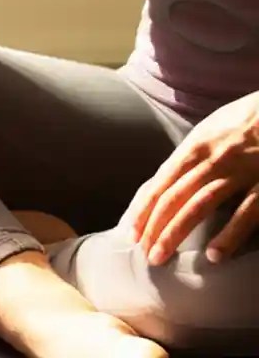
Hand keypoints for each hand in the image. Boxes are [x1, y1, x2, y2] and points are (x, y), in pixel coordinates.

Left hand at [124, 92, 258, 264]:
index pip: (161, 183)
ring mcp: (239, 171)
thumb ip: (189, 158)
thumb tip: (163, 184)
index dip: (144, 209)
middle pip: (173, 197)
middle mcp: (212, 159)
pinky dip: (228, 235)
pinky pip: (245, 213)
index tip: (131, 233)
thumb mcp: (211, 132)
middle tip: (144, 253)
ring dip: (176, 232)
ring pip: (199, 205)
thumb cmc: (245, 121)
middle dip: (154, 227)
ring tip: (161, 256)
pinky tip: (213, 255)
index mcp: (195, 147)